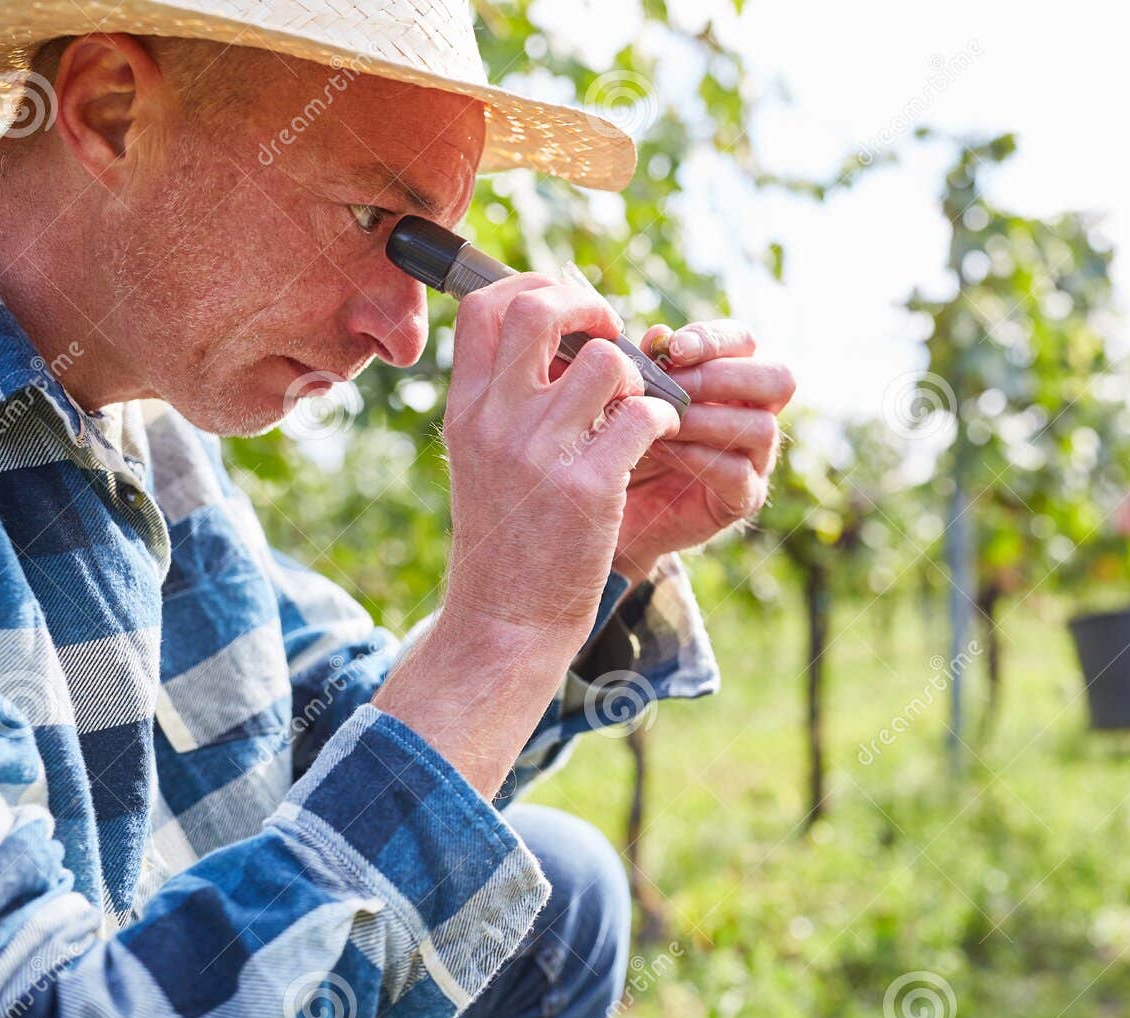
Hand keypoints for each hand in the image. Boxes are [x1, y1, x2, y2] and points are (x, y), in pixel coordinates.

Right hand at [375, 273, 679, 794]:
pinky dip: (663, 417)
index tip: (571, 313)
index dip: (536, 287)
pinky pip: (643, 415)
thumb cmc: (506, 535)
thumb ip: (506, 397)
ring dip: (637, 375)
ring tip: (638, 406)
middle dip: (590, 310)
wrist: (505, 618)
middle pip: (537, 309)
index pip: (486, 305)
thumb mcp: (482, 457)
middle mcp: (496, 421)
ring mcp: (540, 453)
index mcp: (466, 409)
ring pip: (606, 361)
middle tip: (613, 340)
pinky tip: (658, 438)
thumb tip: (551, 330)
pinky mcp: (588, 487)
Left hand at [611, 320, 795, 579]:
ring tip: (660, 422)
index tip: (673, 349)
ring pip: (761, 427)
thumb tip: (660, 334)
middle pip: (779, 379)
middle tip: (675, 387)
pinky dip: (699, 457)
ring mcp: (755, 459)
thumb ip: (646, 365)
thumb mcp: (629, 397)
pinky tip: (662, 449)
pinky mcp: (742, 499)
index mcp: (733, 379)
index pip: (746, 342)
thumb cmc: (623, 441)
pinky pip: (738, 473)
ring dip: (706, 419)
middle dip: (723, 377)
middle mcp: (755, 414)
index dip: (715, 339)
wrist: (608, 506)